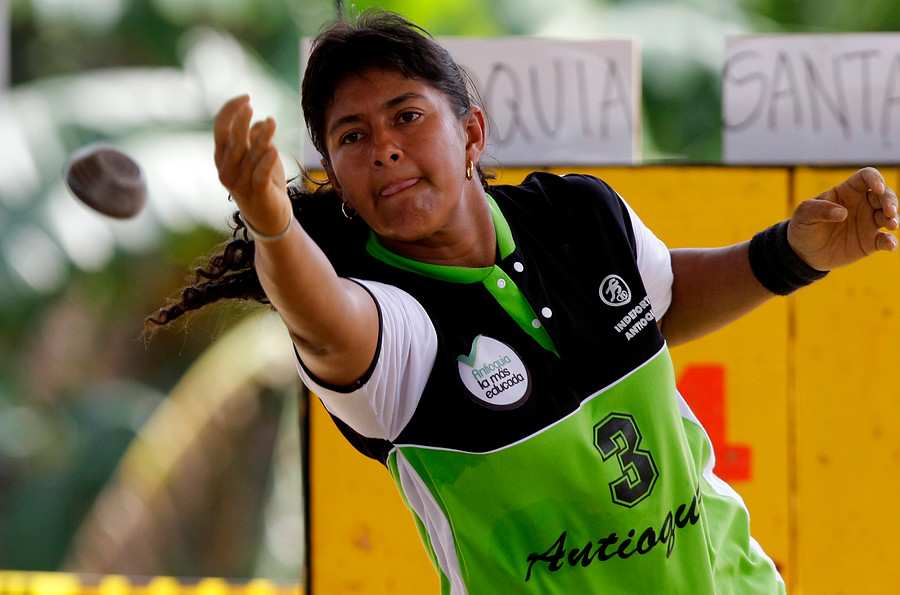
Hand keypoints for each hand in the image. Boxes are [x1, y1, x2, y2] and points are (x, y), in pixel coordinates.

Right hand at [213, 95, 288, 234]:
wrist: (270, 217)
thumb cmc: (262, 182)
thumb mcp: (257, 157)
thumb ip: (256, 139)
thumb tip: (260, 122)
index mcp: (223, 158)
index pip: (220, 129)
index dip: (230, 111)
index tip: (246, 98)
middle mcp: (227, 170)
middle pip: (232, 141)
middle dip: (239, 121)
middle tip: (250, 105)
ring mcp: (240, 185)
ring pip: (249, 156)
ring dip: (261, 138)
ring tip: (271, 122)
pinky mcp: (257, 195)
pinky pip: (260, 176)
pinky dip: (266, 163)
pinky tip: (274, 150)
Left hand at [788, 167, 898, 270]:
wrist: (803, 252)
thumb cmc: (803, 226)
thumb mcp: (803, 214)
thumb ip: (819, 209)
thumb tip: (842, 213)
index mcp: (847, 191)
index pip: (866, 177)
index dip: (875, 178)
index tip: (878, 187)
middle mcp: (862, 204)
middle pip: (885, 194)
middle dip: (890, 200)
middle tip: (888, 211)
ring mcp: (868, 222)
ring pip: (889, 215)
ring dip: (894, 218)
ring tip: (891, 224)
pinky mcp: (870, 242)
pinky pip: (885, 240)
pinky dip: (890, 242)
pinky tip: (889, 245)